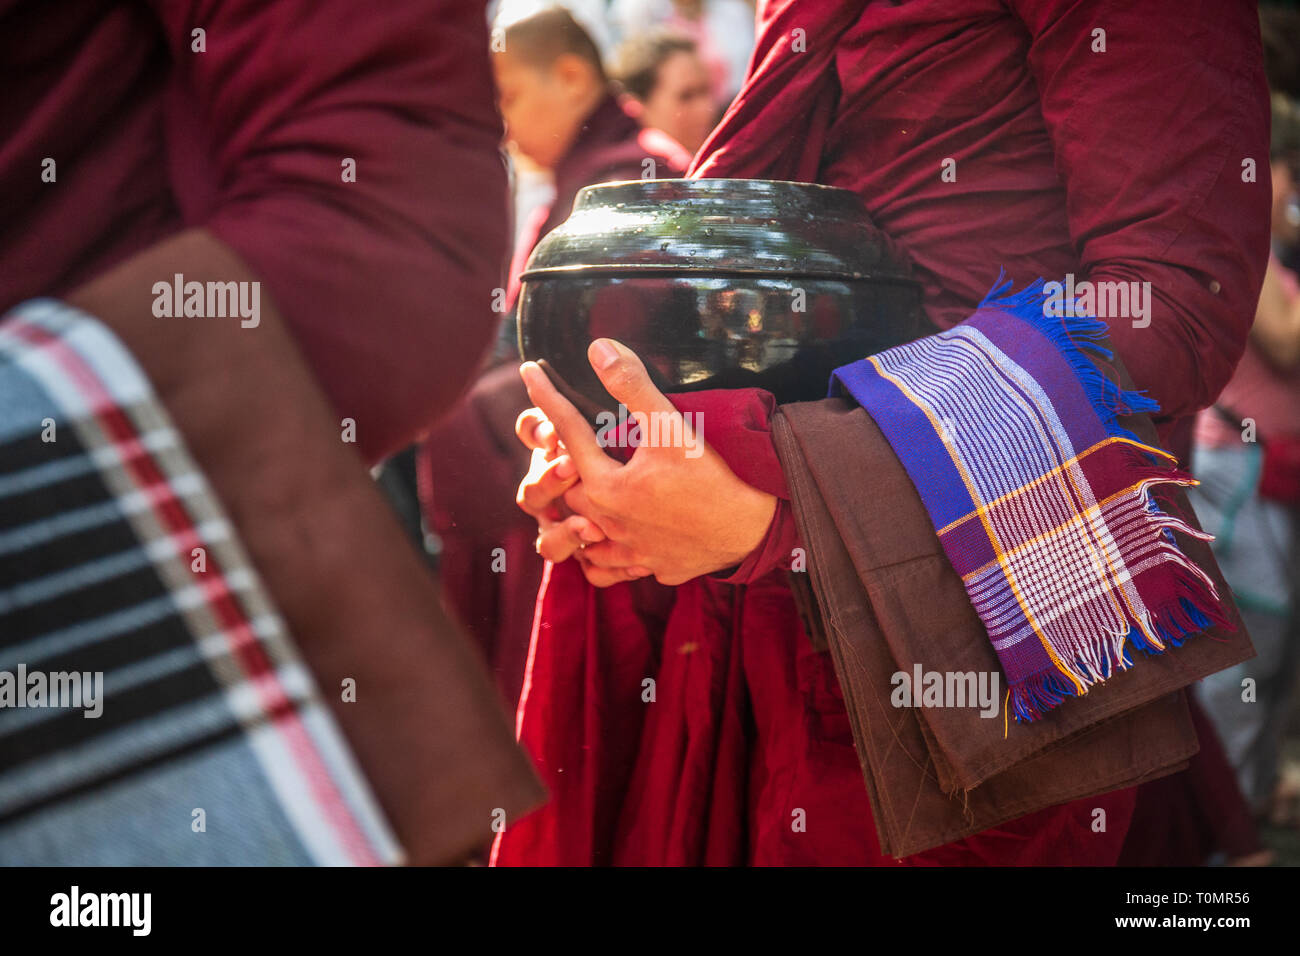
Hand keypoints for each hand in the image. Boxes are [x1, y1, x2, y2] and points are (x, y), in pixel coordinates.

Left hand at [516, 339, 775, 586]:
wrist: (752, 529)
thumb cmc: (713, 478)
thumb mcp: (674, 426)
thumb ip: (633, 386)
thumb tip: (598, 350)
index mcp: (607, 487)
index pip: (566, 432)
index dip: (547, 397)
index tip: (528, 371)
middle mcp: (609, 524)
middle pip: (564, 489)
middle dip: (559, 463)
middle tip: (561, 440)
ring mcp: (628, 552)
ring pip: (578, 537)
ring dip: (573, 514)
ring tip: (577, 494)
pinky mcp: (651, 568)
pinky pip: (606, 570)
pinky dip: (597, 556)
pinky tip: (603, 539)